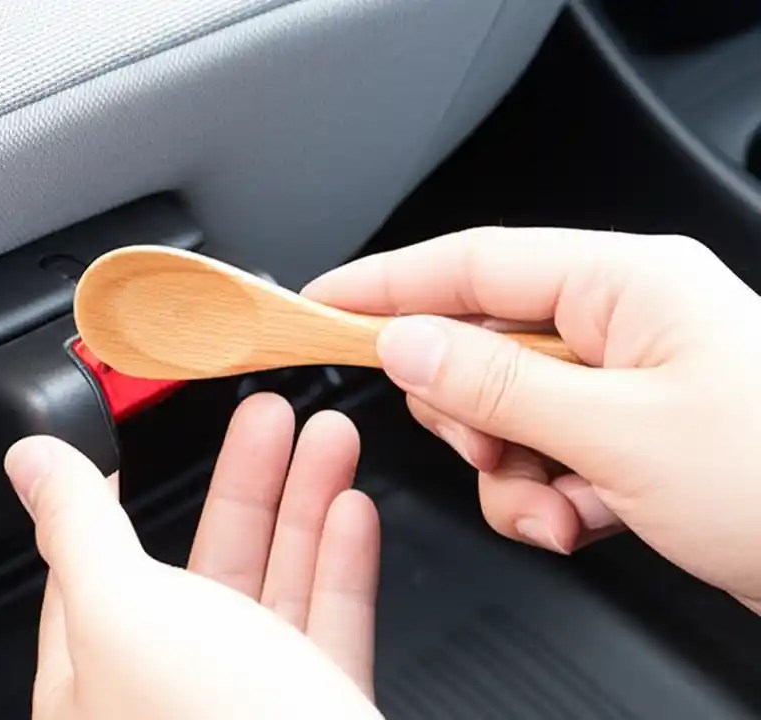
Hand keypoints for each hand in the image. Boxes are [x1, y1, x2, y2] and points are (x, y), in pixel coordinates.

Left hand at [4, 393, 380, 718]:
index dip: (112, 499)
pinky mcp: (313, 717)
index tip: (130, 446)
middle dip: (241, 480)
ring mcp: (245, 710)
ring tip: (327, 437)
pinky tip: (350, 513)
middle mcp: (168, 696)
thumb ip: (78, 528)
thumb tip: (30, 464)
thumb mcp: (122, 610)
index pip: (90, 569)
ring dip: (301, 505)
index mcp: (97, 679)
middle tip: (267, 417)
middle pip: (200, 564)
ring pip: (271, 589)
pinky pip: (326, 628)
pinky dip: (340, 564)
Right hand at [303, 226, 760, 610]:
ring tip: (556, 504)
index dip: (386, 284)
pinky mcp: (630, 437)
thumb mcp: (617, 431)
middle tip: (489, 447)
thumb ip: (496, 382)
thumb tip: (406, 344)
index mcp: (626, 282)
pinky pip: (542, 455)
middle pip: (479, 344)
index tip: (321, 305)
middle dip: (469, 411)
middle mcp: (624, 322)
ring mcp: (626, 382)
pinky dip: (544, 497)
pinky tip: (583, 521)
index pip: (472, 264)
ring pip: (504, 411)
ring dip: (511, 470)